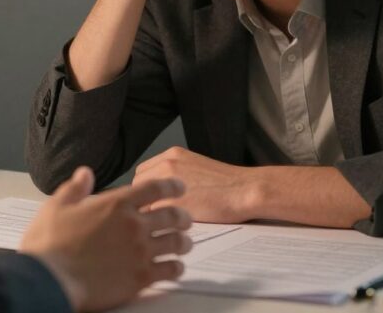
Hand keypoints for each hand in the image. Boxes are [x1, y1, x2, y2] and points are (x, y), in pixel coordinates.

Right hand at [20, 166, 192, 311]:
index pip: (155, 188)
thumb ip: (75, 188)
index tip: (180, 187)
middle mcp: (134, 225)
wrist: (48, 280)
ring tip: (185, 244)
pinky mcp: (140, 277)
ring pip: (176, 243)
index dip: (172, 186)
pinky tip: (175, 267)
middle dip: (183, 216)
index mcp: (116, 204)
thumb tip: (85, 173)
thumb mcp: (56, 207)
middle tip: (185, 219)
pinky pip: (170, 269)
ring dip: (183, 242)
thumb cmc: (49, 245)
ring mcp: (140, 252)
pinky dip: (176, 267)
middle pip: (172, 215)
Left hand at [134, 147, 253, 223]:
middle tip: (153, 213)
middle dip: (141, 199)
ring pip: (140, 201)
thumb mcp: (196, 169)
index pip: (143, 171)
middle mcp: (166, 164)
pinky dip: (156, 223)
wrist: (245, 190)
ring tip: (161, 222)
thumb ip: (175, 175)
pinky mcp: (170, 202)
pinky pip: (151, 216)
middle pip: (136, 184)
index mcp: (172, 155)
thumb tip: (160, 191)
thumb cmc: (228, 185)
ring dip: (146, 211)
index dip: (144, 188)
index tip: (151, 200)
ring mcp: (166, 183)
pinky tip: (168, 228)